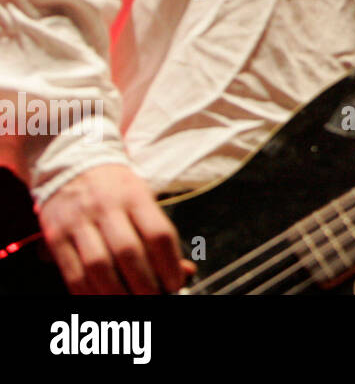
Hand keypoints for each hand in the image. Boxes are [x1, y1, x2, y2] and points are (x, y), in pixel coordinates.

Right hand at [38, 164, 194, 293]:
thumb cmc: (116, 189)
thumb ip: (160, 236)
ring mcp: (78, 222)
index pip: (158, 233)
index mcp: (135, 196)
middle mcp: (106, 207)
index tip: (176, 283)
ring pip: (98, 265)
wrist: (72, 164)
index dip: (169, 264)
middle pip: (128, 252)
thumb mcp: (143, 200)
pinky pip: (72, 272)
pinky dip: (88, 292)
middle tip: (154, 297)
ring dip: (116, 292)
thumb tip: (185, 272)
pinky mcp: (56, 237)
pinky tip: (101, 299)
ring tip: (130, 303)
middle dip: (144, 284)